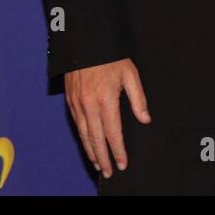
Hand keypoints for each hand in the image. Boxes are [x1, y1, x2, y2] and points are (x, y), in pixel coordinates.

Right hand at [64, 58, 148, 177]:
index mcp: (106, 99)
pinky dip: (82, 139)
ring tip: (98, 164)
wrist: (85, 42)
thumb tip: (145, 119)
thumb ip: (138, 98)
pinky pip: (76, 125)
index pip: (113, 133)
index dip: (118, 151)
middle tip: (109, 172)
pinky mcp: (70, 100)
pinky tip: (87, 145)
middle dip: (103, 158)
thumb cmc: (110, 57)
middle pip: (96, 139)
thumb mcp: (130, 74)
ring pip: (83, 135)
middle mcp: (89, 105)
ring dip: (91, 152)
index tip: (122, 163)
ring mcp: (77, 104)